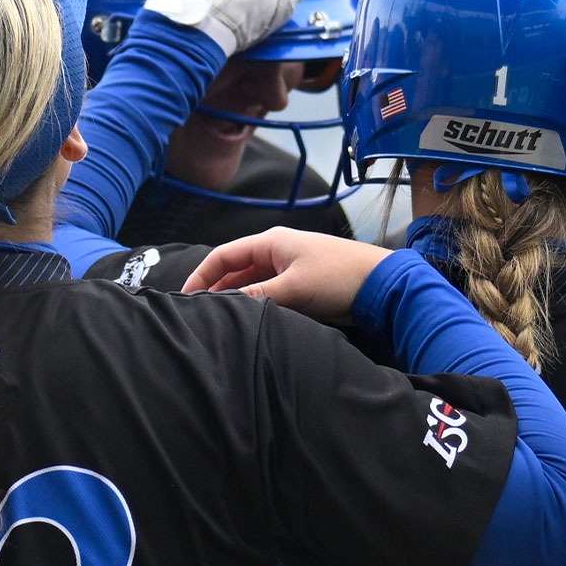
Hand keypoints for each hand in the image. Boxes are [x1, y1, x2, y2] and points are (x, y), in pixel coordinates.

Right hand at [183, 226, 391, 324]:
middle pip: (235, 271)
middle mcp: (276, 253)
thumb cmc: (339, 276)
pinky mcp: (299, 287)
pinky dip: (256, 307)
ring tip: (219, 321)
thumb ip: (257, 296)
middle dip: (216, 290)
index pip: (224, 256)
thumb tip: (224, 305)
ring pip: (251, 285)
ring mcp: (288, 271)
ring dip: (237, 300)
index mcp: (271, 243)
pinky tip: (248, 322)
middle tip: (199, 314)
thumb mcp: (293, 288)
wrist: (380, 285)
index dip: (202, 275)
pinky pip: (268, 296)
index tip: (185, 297)